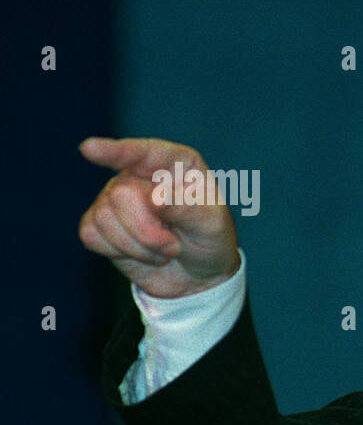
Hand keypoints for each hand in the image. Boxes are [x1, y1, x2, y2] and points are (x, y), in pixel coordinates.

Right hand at [78, 137, 240, 298]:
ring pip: (104, 217)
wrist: (197, 276)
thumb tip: (154, 198)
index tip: (89, 149)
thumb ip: (188, 208)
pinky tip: (142, 253)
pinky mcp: (98, 223)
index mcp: (174, 164)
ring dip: (140, 246)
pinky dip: (120, 252)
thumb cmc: (209, 241)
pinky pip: (91, 234)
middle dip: (149, 232)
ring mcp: (115, 197)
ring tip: (164, 250)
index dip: (116, 151)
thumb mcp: (212, 224)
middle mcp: (139, 174)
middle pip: (121, 195)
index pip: (143, 153)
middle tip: (174, 246)